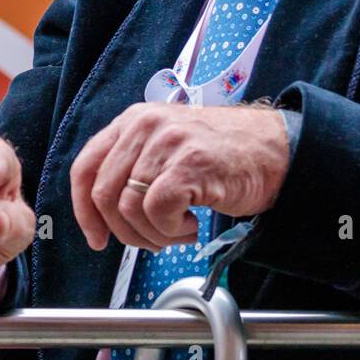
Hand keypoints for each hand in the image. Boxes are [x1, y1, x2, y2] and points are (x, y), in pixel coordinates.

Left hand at [70, 102, 289, 251]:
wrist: (275, 150)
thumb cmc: (222, 156)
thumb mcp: (166, 147)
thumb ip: (133, 167)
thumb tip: (100, 213)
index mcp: (133, 120)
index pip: (85, 167)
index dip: (84, 211)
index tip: (97, 237)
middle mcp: (145, 125)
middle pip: (104, 194)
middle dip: (126, 232)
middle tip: (154, 239)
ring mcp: (168, 142)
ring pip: (130, 208)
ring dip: (154, 234)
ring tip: (180, 228)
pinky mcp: (190, 164)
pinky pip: (158, 212)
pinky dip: (172, 231)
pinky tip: (193, 224)